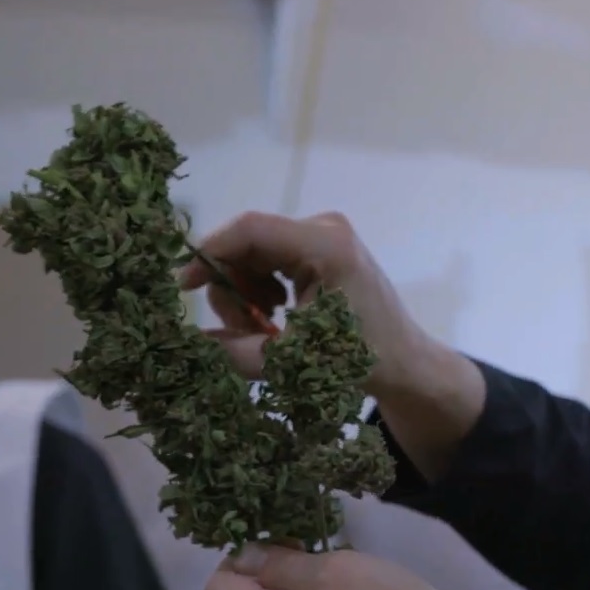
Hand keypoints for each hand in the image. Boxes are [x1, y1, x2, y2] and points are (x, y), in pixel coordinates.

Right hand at [178, 211, 422, 396]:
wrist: (405, 361)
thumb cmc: (359, 359)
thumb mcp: (291, 359)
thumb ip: (237, 349)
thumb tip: (188, 344)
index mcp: (326, 245)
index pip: (250, 229)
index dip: (209, 254)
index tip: (184, 287)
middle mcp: (325, 228)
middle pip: (248, 243)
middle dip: (232, 287)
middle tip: (240, 330)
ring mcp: (326, 234)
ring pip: (256, 253)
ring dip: (247, 293)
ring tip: (263, 330)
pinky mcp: (323, 246)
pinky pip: (271, 258)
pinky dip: (263, 289)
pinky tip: (277, 317)